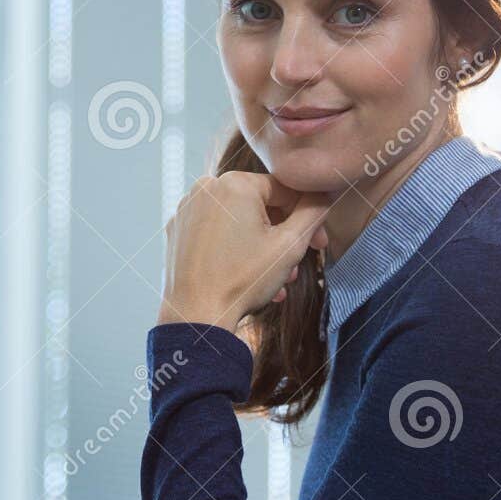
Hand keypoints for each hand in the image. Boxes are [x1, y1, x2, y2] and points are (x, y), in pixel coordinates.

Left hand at [157, 172, 330, 330]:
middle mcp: (206, 189)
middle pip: (261, 206)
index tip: (320, 243)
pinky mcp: (177, 231)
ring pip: (239, 221)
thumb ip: (314, 212)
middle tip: (297, 266)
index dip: (308, 217)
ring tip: (275, 279)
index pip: (286, 191)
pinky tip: (249, 276)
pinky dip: (235, 249)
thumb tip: (322, 196)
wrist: (196, 316)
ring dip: (262, 248)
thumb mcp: (290, 245)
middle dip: (283, 238)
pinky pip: (216, 232)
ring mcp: (187, 210)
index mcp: (234, 183)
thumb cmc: (241, 281)